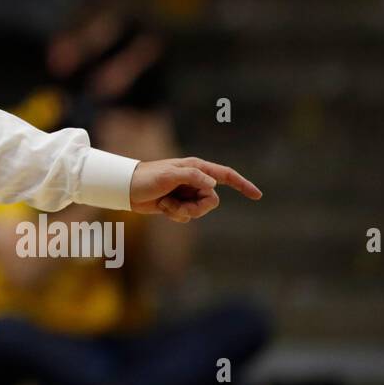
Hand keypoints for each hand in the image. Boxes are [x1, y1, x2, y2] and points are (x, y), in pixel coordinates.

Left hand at [130, 156, 261, 222]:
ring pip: (200, 211)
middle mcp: (195, 180)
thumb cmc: (146, 178)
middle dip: (196, 207)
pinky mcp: (178, 204)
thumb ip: (192, 177)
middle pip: (212, 201)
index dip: (242, 185)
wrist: (126, 189)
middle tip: (176, 204)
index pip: (226, 175)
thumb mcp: (169, 175)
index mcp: (196, 168)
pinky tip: (162, 207)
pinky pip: (187, 216)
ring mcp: (187, 193)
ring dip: (182, 211)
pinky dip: (175, 215)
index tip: (257, 195)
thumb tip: (213, 185)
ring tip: (166, 204)